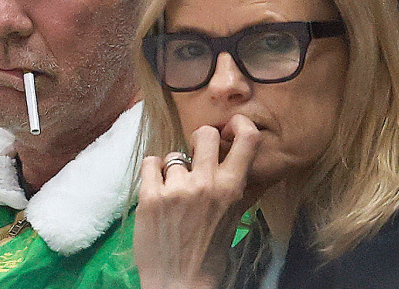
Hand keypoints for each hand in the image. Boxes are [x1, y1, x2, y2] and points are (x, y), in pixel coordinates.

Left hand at [133, 115, 262, 288]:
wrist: (179, 284)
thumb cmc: (208, 255)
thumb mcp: (233, 219)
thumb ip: (236, 189)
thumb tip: (241, 161)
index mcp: (232, 190)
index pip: (248, 139)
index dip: (240, 125)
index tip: (230, 127)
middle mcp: (206, 184)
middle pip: (205, 133)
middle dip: (199, 140)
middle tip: (195, 156)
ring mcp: (177, 190)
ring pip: (174, 155)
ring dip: (173, 170)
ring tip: (174, 193)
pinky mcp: (150, 197)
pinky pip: (151, 163)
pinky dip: (153, 173)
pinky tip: (157, 190)